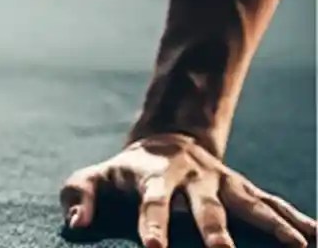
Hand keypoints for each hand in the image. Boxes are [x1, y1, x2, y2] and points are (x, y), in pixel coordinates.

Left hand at [60, 132, 314, 247]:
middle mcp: (194, 178)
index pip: (152, 201)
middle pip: (205, 206)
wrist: (165, 141)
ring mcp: (224, 183)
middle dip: (215, 229)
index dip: (153, 224)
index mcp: (154, 175)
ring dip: (275, 225)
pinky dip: (300, 220)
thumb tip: (76, 226)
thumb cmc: (123, 172)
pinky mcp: (245, 189)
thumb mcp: (94, 176)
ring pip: (251, 203)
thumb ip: (79, 194)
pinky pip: (275, 205)